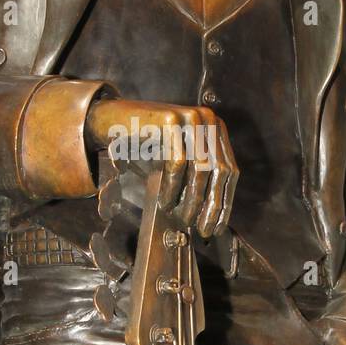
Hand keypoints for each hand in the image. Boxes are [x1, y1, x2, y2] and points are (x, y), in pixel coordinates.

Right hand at [85, 97, 237, 237]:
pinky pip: (177, 161)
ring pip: (199, 168)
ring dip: (191, 199)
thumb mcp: (180, 153)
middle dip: (211, 204)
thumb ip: (197, 173)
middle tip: (203, 227)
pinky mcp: (170, 119)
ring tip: (183, 217)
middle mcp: (207, 119)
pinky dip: (172, 186)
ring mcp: (190, 117)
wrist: (116, 118)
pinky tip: (166, 201)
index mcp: (215, 128)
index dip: (226, 200)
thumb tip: (210, 211)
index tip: (218, 224)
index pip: (229, 169)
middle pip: (218, 170)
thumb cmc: (149, 141)